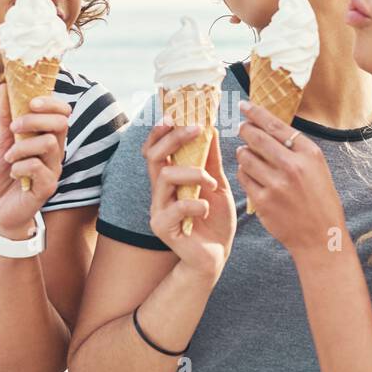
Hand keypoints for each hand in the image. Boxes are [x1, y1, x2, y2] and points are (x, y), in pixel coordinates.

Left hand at [0, 82, 70, 236]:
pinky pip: (37, 167)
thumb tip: (3, 87)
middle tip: (13, 127)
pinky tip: (13, 173)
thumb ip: (5, 117)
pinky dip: (19, 166)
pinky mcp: (47, 187)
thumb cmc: (5, 175)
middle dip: (34, 120)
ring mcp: (53, 170)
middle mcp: (56, 152)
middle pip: (61, 124)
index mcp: (48, 137)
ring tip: (9, 157)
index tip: (31, 101)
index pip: (63, 112)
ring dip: (22, 146)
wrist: (1, 210)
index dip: (51, 102)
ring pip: (49, 143)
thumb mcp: (2, 142)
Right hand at [144, 117, 235, 278]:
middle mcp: (159, 192)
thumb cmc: (215, 220)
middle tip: (195, 130)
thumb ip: (211, 161)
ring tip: (211, 183)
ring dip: (193, 173)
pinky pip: (175, 207)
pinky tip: (206, 209)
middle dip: (173, 139)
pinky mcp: (163, 227)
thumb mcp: (218, 185)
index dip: (159, 131)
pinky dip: (196, 203)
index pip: (155, 149)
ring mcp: (159, 209)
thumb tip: (210, 129)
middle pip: (154, 156)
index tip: (173, 115)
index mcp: (170, 179)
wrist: (217, 255)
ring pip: (165, 177)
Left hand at [235, 100, 345, 254]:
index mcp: (309, 154)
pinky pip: (244, 178)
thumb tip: (268, 126)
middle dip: (245, 130)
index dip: (256, 113)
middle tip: (241, 127)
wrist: (320, 236)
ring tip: (247, 154)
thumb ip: (295, 148)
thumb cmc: (319, 199)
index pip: (276, 126)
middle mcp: (293, 167)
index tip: (244, 105)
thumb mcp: (316, 167)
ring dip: (243, 153)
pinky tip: (250, 174)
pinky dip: (243, 173)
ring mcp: (277, 185)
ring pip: (246, 158)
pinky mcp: (263, 201)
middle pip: (257, 138)